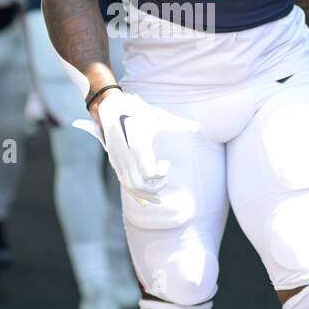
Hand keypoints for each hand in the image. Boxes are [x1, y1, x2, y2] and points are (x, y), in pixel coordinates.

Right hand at [92, 90, 198, 204]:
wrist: (112, 106)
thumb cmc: (138, 110)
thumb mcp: (158, 116)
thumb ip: (178, 124)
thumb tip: (197, 127)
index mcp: (137, 145)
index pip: (150, 173)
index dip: (161, 174)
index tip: (167, 163)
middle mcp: (125, 156)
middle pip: (140, 184)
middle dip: (155, 187)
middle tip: (166, 179)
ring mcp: (117, 160)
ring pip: (130, 186)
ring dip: (145, 194)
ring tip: (159, 194)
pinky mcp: (113, 162)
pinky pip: (123, 183)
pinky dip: (133, 193)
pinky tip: (144, 202)